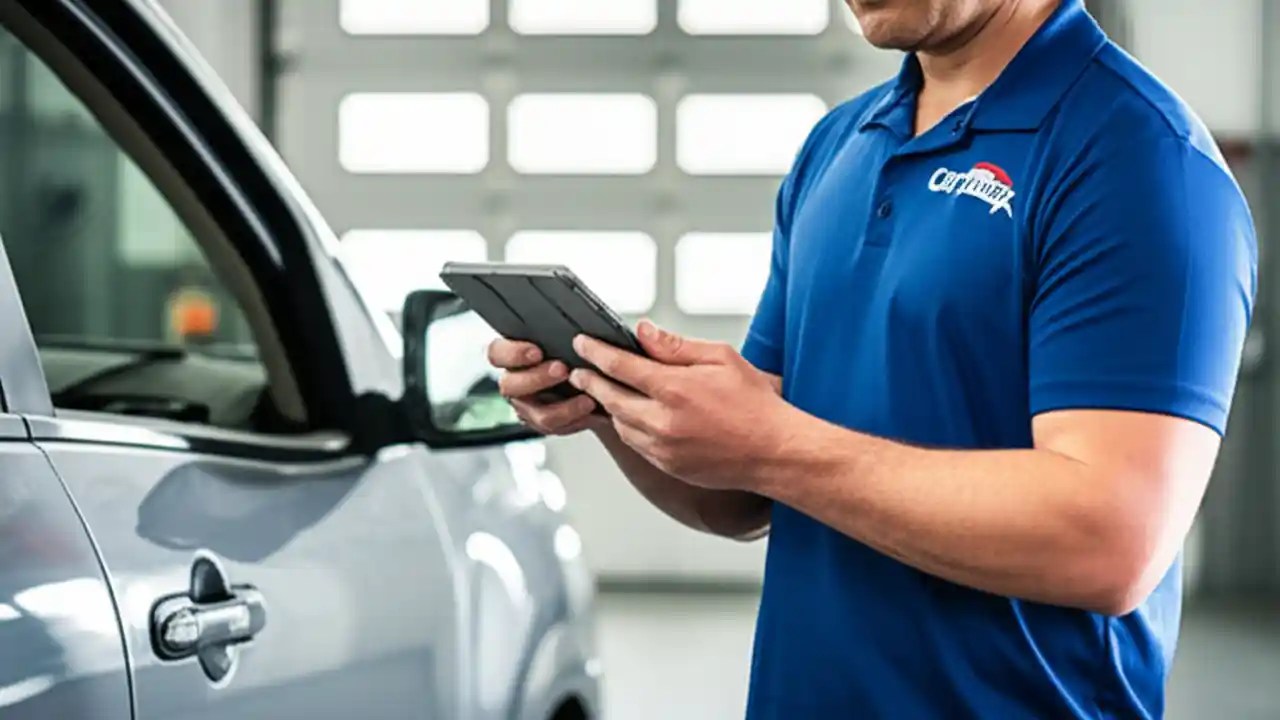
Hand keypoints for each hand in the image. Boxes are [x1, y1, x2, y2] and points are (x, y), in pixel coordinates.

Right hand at [487, 338, 604, 435]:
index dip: (512, 354)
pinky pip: (558, 428)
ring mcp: (529, 408)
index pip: (496, 353)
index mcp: (512, 358)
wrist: (595, 379)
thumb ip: (556, 336)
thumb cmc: (572, 353)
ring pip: (538, 414)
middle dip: (537, 378)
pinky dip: (577, 420)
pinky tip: (593, 411)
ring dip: (564, 407)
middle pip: (510, 386)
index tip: (536, 352)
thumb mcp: (561, 340)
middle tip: (562, 370)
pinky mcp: (547, 424)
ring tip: (587, 399)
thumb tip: (571, 334)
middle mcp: (515, 384)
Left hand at [568, 321, 789, 489]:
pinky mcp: (668, 466)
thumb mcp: (721, 358)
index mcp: (675, 389)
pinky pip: (635, 444)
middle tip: (578, 372)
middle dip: (590, 381)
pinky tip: (629, 416)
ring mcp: (663, 448)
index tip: (582, 344)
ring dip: (608, 406)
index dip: (596, 352)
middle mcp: (663, 421)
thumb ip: (676, 346)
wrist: (774, 452)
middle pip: (610, 397)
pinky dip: (627, 427)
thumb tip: (643, 332)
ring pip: (619, 423)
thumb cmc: (754, 404)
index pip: (620, 366)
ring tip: (602, 391)